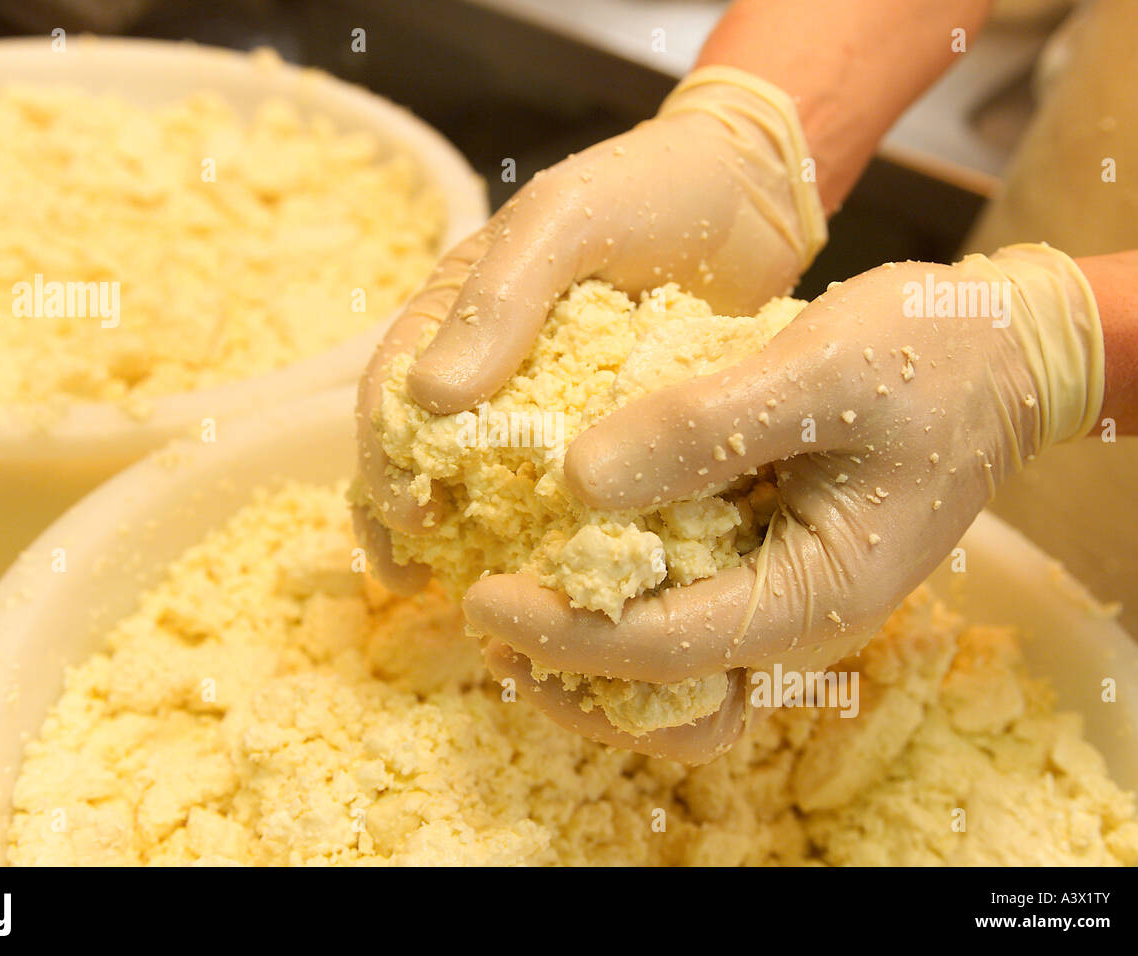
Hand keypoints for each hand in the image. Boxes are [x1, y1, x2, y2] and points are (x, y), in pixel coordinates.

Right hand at [354, 65, 825, 586]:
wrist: (751, 192)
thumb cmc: (650, 188)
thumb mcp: (567, 221)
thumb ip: (501, 297)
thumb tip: (427, 398)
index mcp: (457, 311)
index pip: (390, 393)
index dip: (386, 458)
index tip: (414, 515)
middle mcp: (489, 366)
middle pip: (418, 453)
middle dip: (402, 516)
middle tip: (414, 577)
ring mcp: (545, 405)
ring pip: (481, 483)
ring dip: (461, 539)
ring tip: (463, 596)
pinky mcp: (604, 433)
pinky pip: (559, 492)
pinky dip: (541, 535)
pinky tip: (548, 580)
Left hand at [466, 244, 1104, 761]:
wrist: (1004, 353)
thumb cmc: (926, 354)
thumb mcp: (814, 369)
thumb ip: (701, 427)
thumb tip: (575, 480)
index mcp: (816, 595)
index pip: (667, 650)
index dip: (566, 632)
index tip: (484, 594)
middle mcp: (799, 621)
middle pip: (668, 706)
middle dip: (570, 680)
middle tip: (487, 625)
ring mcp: (786, 601)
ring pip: (675, 685)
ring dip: (590, 665)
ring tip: (511, 616)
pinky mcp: (771, 569)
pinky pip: (689, 627)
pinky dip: (623, 618)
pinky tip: (570, 568)